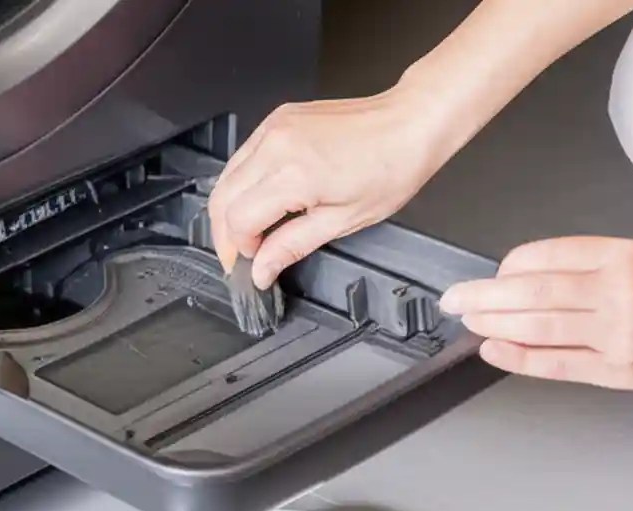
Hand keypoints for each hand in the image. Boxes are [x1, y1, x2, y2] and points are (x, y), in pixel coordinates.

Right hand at [207, 81, 463, 288]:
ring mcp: (273, 127)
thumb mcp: (344, 221)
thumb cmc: (392, 168)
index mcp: (293, 175)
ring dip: (230, 208)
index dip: (240, 250)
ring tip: (251, 232)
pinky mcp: (277, 118)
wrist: (411, 122)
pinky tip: (261, 200)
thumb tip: (262, 270)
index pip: (238, 220)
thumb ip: (292, 245)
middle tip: (241, 256)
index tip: (252, 266)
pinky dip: (243, 183)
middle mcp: (275, 145)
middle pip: (222, 198)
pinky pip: (242, 156)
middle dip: (225, 234)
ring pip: (226, 176)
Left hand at [439, 236, 632, 390]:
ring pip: (537, 325)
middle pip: (531, 291)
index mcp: (621, 256)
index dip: (507, 267)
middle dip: (483, 295)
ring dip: (493, 324)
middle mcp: (615, 291)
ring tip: (468, 321)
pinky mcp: (617, 369)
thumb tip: (529, 271)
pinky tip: (493, 351)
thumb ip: (590, 261)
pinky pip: (556, 363)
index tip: (491, 275)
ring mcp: (615, 332)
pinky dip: (518, 358)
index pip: (545, 256)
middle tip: (454, 298)